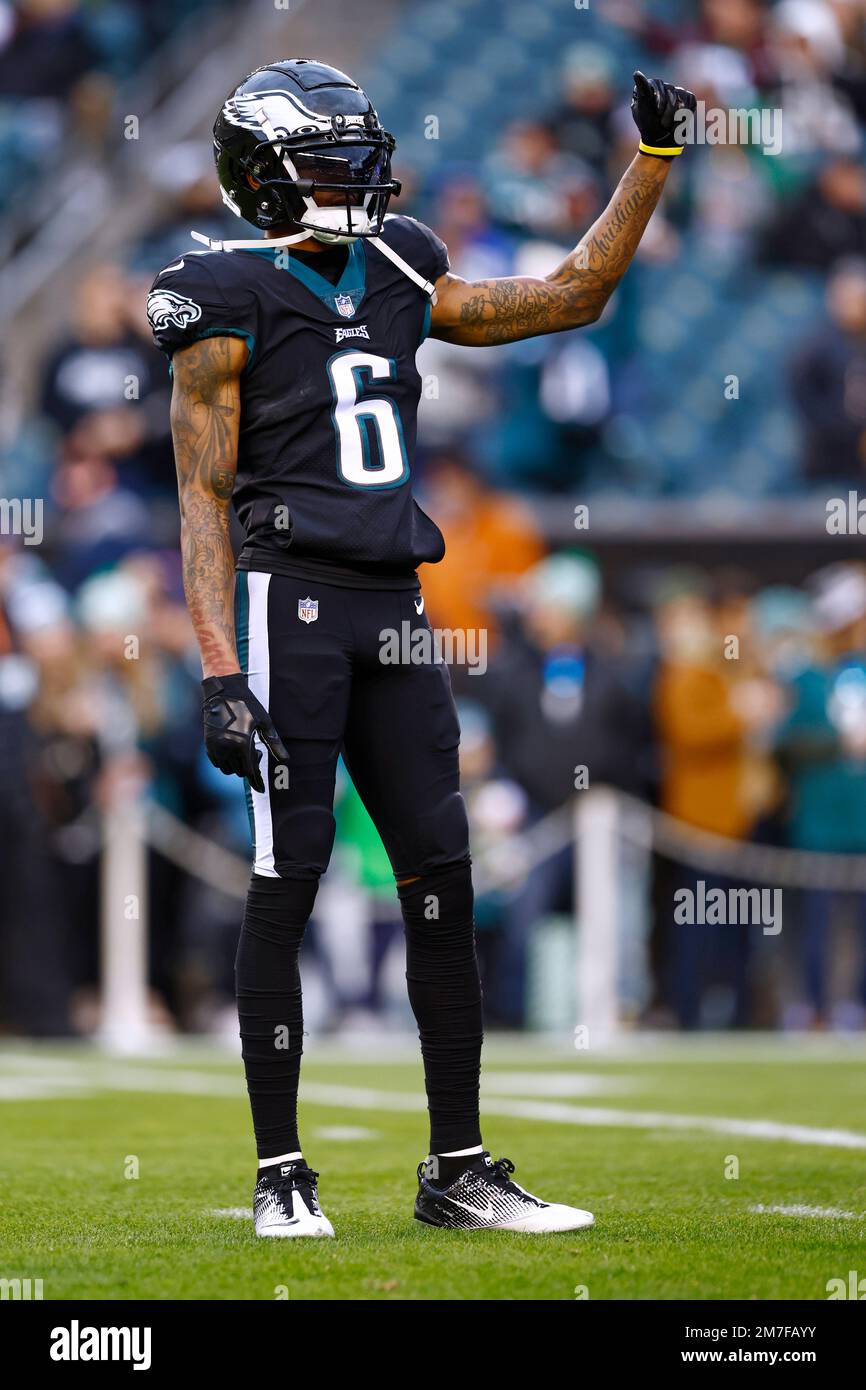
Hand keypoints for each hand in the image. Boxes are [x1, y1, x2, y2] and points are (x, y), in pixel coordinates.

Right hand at [201, 673, 288, 792]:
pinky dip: (226, 762)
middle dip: (250, 768)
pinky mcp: (208, 744)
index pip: (250, 771)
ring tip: (245, 749)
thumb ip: (274, 743)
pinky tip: (234, 750)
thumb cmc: (248, 705)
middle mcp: (227, 747)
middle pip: (240, 771)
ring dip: (238, 766)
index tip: (262, 789)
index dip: (257, 782)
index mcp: (242, 743)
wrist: (223, 692)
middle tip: (257, 751)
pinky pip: (218, 763)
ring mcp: (215, 746)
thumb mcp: (264, 723)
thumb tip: (286, 761)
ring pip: (228, 769)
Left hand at [631, 70, 695, 157]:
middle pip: (671, 92)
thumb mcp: (641, 109)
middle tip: (662, 123)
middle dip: (667, 112)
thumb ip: (641, 90)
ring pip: (680, 99)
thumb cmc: (648, 126)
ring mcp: (677, 91)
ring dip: (675, 117)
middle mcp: (664, 87)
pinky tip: (678, 121)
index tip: (657, 113)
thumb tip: (636, 72)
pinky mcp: (688, 98)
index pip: (658, 84)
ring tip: (668, 125)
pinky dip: (685, 114)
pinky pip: (689, 101)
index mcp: (651, 87)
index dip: (659, 100)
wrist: (662, 141)